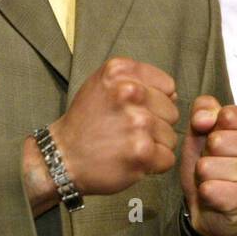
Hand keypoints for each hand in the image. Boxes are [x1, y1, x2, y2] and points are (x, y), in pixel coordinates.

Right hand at [49, 57, 179, 196]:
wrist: (61, 157)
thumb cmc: (86, 121)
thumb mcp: (103, 83)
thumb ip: (137, 80)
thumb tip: (174, 93)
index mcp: (120, 70)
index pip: (168, 86)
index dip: (155, 101)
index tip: (133, 111)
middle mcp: (130, 91)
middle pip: (172, 112)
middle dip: (156, 125)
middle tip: (128, 132)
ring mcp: (137, 122)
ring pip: (171, 136)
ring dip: (154, 146)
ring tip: (127, 145)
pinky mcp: (141, 151)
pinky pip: (167, 158)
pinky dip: (153, 165)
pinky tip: (131, 160)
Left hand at [180, 96, 236, 235]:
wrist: (210, 209)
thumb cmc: (212, 165)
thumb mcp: (202, 130)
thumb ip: (203, 109)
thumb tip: (204, 119)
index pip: (227, 115)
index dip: (212, 130)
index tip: (220, 145)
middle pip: (217, 140)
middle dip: (208, 154)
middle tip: (218, 166)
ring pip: (209, 165)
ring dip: (205, 176)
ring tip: (218, 180)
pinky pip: (210, 189)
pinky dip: (206, 193)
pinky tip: (218, 196)